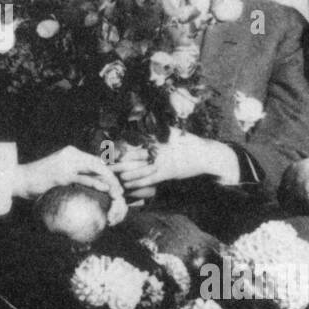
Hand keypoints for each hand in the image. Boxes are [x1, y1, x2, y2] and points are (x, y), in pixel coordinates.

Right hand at [15, 146, 124, 203]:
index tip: (115, 184)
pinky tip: (104, 188)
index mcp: (71, 152)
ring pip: (95, 168)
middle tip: (120, 190)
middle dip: (112, 176)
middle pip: (98, 163)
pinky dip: (96, 182)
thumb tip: (96, 182)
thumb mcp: (60, 172)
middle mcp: (71, 154)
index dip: (108, 172)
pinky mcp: (62, 174)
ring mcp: (66, 163)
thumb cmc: (40, 179)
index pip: (95, 161)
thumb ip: (76, 173)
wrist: (20, 179)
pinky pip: (83, 178)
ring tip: (116, 192)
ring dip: (109, 180)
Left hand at [111, 135, 236, 203]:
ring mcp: (161, 162)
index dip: (119, 149)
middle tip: (103, 166)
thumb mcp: (174, 133)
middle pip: (132, 156)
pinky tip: (127, 186)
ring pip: (138, 169)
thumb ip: (160, 130)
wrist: (206, 154)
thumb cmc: (190, 143)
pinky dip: (137, 182)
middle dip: (117, 162)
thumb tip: (150, 122)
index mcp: (156, 140)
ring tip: (112, 178)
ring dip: (124, 174)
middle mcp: (156, 150)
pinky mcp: (167, 173)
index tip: (107, 153)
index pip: (134, 144)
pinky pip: (149, 179)